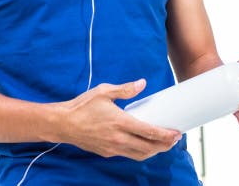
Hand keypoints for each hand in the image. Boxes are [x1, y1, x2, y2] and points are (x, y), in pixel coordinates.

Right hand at [60, 79, 181, 160]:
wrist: (63, 124)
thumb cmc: (82, 106)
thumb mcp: (104, 92)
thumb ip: (125, 89)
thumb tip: (142, 83)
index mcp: (120, 122)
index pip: (149, 132)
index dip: (165, 135)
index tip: (176, 133)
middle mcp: (118, 139)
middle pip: (148, 148)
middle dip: (164, 146)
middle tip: (174, 140)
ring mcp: (112, 148)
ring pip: (139, 155)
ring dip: (153, 151)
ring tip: (163, 145)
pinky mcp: (106, 152)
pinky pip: (128, 155)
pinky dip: (139, 152)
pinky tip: (143, 145)